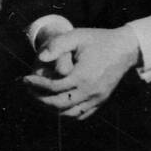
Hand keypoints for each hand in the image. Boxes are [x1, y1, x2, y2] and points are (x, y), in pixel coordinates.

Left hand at [21, 26, 140, 119]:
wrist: (125, 48)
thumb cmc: (98, 40)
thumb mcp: (76, 36)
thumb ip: (57, 45)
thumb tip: (40, 58)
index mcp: (83, 76)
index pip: (53, 87)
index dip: (36, 84)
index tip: (24, 79)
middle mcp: (91, 91)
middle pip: (59, 104)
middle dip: (40, 98)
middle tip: (29, 90)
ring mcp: (98, 98)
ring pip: (70, 113)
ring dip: (51, 108)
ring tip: (39, 97)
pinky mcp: (102, 101)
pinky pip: (81, 114)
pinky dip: (66, 112)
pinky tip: (56, 103)